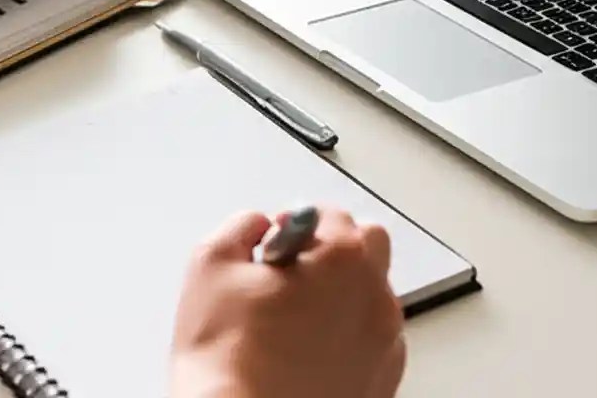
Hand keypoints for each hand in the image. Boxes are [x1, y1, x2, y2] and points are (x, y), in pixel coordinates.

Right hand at [169, 206, 405, 397]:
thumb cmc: (228, 356)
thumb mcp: (210, 264)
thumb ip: (240, 226)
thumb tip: (255, 226)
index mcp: (342, 259)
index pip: (333, 215)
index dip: (296, 223)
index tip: (275, 242)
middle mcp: (375, 297)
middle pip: (370, 246)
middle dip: (333, 248)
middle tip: (291, 273)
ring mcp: (385, 343)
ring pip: (372, 296)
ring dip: (342, 294)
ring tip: (294, 319)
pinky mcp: (383, 381)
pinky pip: (373, 340)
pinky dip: (348, 336)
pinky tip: (308, 351)